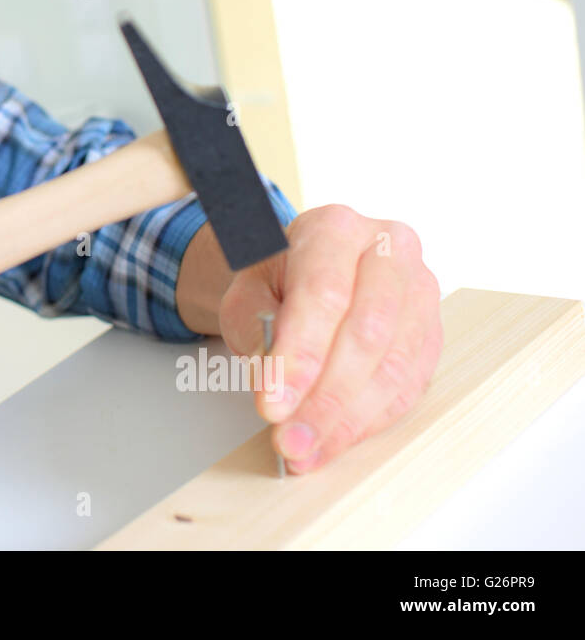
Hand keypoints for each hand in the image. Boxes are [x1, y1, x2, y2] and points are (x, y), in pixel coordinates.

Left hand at [217, 204, 442, 472]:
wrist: (306, 272)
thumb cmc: (276, 280)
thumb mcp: (246, 292)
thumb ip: (255, 329)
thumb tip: (274, 382)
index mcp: (336, 228)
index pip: (323, 295)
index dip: (299, 356)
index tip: (272, 403)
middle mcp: (389, 251)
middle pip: (365, 334)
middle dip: (323, 398)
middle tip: (288, 438)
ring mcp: (420, 291)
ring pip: (393, 367)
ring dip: (346, 419)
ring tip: (306, 449)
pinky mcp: (432, 332)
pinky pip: (408, 387)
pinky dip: (367, 421)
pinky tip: (334, 440)